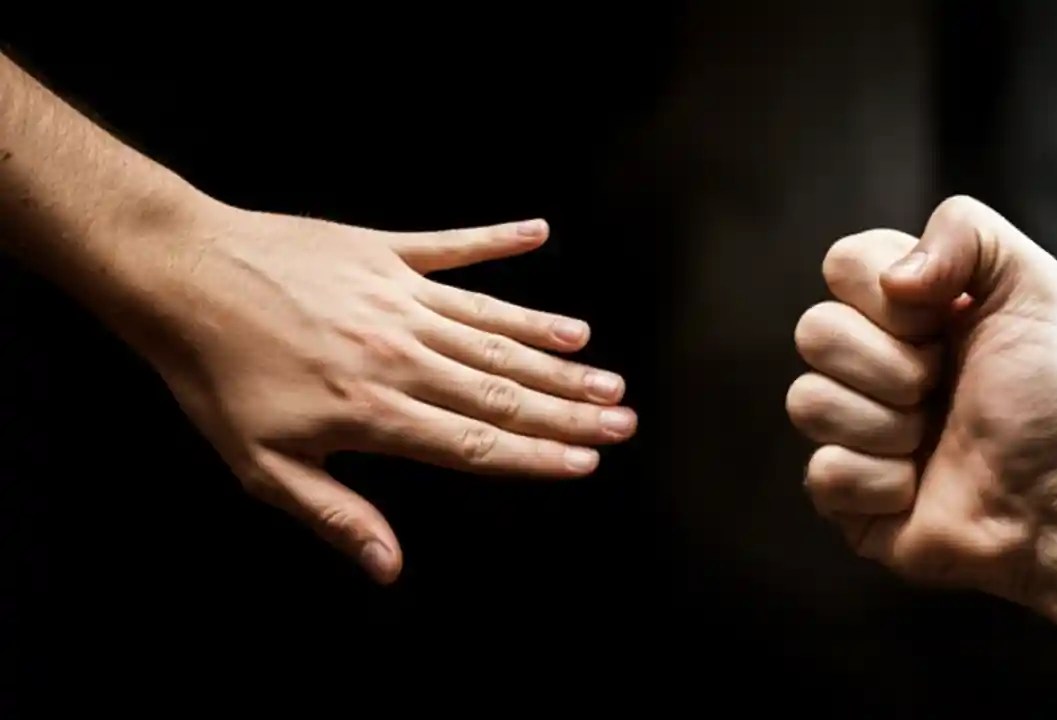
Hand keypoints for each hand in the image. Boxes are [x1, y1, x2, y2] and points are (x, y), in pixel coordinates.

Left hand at [129, 200, 635, 583]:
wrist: (179, 276)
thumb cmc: (215, 378)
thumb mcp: (262, 466)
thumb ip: (335, 514)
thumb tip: (391, 568)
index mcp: (375, 410)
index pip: (476, 443)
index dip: (538, 456)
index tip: (588, 462)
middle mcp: (401, 352)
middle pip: (502, 388)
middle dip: (568, 408)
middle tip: (624, 418)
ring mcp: (398, 296)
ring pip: (494, 328)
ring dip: (552, 347)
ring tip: (600, 363)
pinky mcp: (384, 250)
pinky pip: (455, 246)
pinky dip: (498, 240)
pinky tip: (539, 233)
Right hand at [786, 196, 1056, 602]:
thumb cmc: (1050, 396)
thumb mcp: (1033, 286)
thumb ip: (966, 231)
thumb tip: (892, 278)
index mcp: (898, 306)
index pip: (841, 264)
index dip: (892, 298)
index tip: (946, 324)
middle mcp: (863, 361)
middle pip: (813, 331)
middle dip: (893, 367)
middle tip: (941, 389)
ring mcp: (846, 427)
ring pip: (807, 403)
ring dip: (887, 428)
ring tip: (933, 441)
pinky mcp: (841, 494)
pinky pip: (822, 472)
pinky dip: (883, 484)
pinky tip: (918, 488)